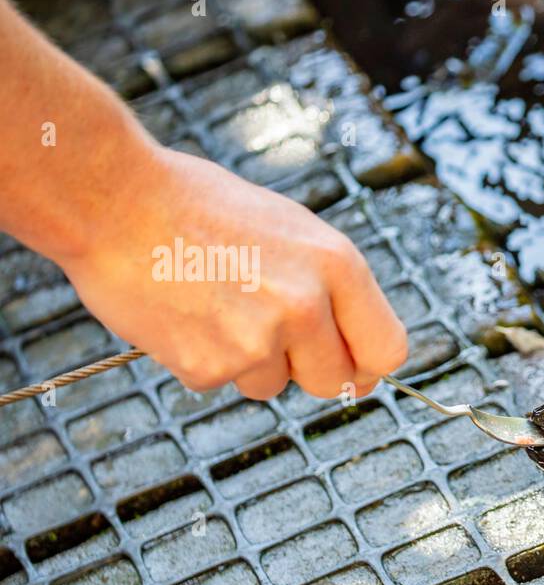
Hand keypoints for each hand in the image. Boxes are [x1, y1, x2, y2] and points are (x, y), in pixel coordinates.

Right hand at [59, 146, 406, 399]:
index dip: (367, 364)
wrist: (114, 199)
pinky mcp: (209, 365)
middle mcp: (307, 306)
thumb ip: (331, 288)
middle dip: (308, 369)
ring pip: (274, 385)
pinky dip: (204, 359)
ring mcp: (258, 340)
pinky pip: (222, 383)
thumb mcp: (292, 231)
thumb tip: (360, 350)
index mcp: (337, 265)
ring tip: (214, 304)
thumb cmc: (200, 208)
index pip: (387, 350)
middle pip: (336, 382)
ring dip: (250, 362)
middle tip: (270, 333)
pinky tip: (184, 313)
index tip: (353, 365)